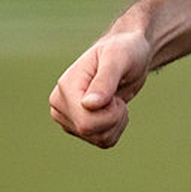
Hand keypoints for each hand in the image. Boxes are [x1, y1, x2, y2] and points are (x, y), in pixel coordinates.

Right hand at [49, 30, 151, 147]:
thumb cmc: (125, 50)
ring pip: (99, 139)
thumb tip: (88, 105)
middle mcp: (61, 104)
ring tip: (115, 99)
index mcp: (66, 86)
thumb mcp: (118, 58)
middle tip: (116, 96)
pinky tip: (113, 109)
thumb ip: (104, 81)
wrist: (129, 54)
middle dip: (114, 118)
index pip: (86, 122)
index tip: (115, 91)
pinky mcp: (79, 127)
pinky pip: (103, 141)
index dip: (110, 114)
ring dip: (117, 122)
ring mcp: (68, 117)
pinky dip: (115, 128)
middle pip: (90, 131)